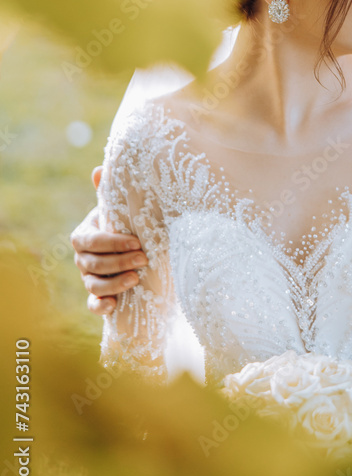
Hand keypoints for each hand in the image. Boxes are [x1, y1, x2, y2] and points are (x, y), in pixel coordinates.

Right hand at [70, 166, 147, 316]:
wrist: (133, 248)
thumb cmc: (126, 224)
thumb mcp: (119, 208)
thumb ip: (109, 191)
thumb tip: (99, 169)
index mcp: (85, 235)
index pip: (92, 241)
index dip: (112, 243)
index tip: (137, 242)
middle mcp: (83, 258)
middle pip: (93, 264)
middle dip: (118, 262)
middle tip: (144, 258)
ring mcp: (88, 278)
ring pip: (93, 285)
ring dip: (114, 283)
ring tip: (136, 279)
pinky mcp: (97, 296)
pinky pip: (93, 304)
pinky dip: (100, 306)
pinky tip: (113, 305)